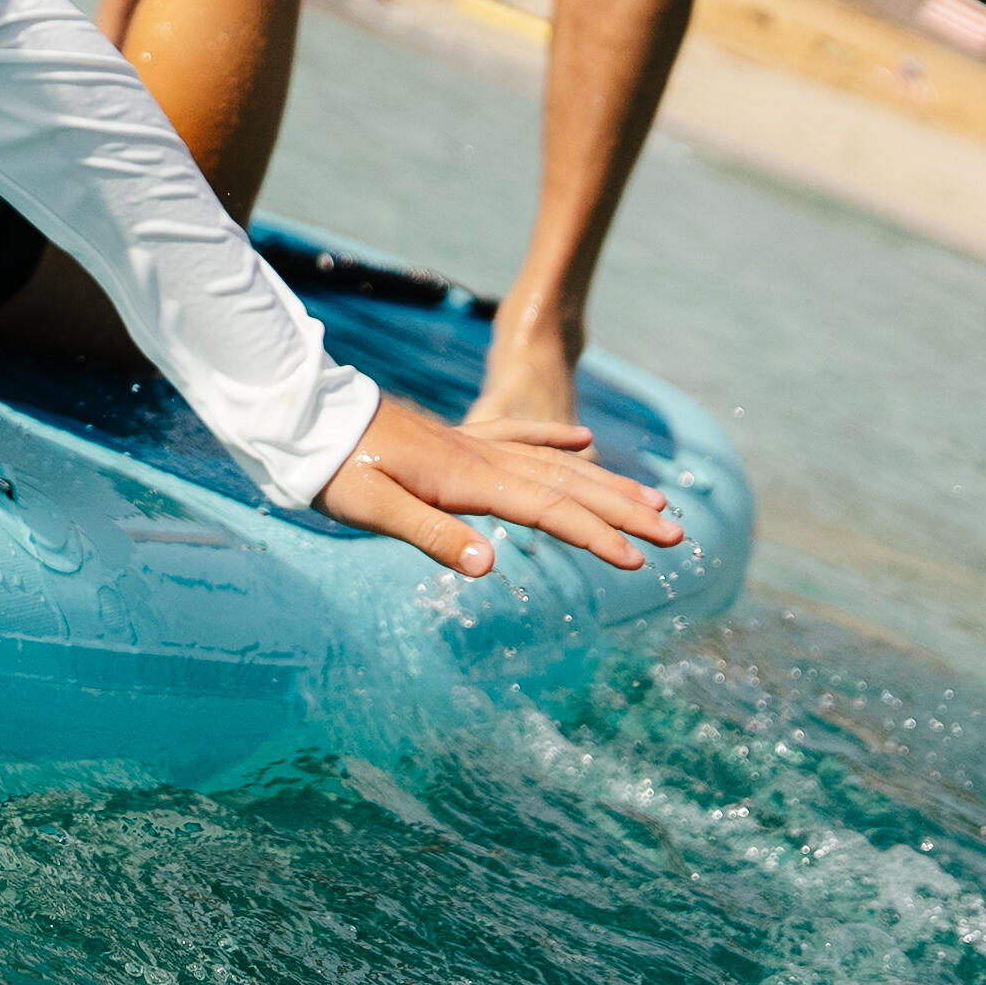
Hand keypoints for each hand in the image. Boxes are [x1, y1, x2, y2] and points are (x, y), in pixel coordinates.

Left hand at [314, 388, 679, 577]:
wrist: (310, 419)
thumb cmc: (338, 471)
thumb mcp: (375, 511)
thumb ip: (433, 535)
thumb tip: (490, 566)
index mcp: (469, 479)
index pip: (548, 511)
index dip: (595, 536)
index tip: (636, 561)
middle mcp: (483, 457)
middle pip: (569, 485)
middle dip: (623, 511)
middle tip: (675, 533)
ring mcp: (475, 444)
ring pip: (556, 463)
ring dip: (605, 482)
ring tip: (652, 499)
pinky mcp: (459, 438)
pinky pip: (521, 435)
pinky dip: (556, 439)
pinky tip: (585, 443)